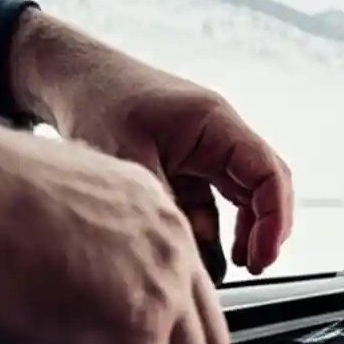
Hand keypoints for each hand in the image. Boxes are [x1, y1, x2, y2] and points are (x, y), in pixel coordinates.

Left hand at [14, 26, 294, 280]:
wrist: (69, 76)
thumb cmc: (97, 102)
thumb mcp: (129, 160)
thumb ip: (166, 208)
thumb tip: (193, 259)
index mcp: (215, 123)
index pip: (268, 173)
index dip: (274, 218)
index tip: (262, 257)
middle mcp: (219, 135)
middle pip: (265, 185)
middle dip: (266, 228)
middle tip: (256, 267)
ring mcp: (206, 149)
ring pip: (244, 195)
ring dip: (246, 229)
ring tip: (239, 265)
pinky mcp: (188, 164)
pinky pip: (216, 200)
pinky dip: (217, 227)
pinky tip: (204, 252)